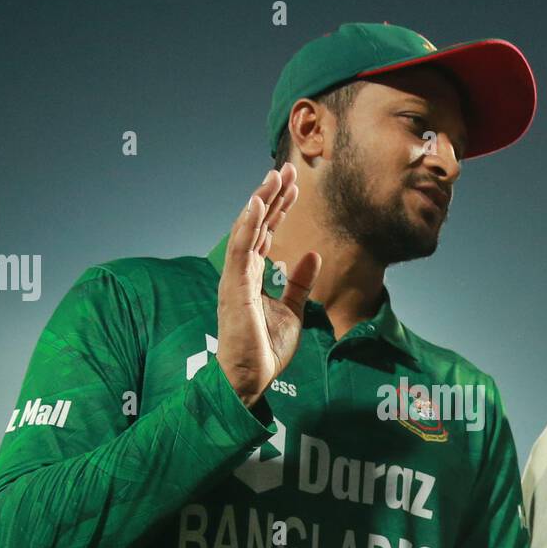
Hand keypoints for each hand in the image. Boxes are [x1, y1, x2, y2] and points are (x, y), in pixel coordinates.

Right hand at [216, 162, 321, 406]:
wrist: (250, 378)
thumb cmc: (265, 350)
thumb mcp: (293, 311)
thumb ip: (298, 283)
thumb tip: (311, 255)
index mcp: (253, 275)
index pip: (266, 232)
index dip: (280, 207)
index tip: (295, 185)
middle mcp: (242, 271)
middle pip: (257, 223)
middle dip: (273, 195)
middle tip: (288, 169)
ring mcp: (236, 277)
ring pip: (248, 228)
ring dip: (261, 200)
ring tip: (275, 175)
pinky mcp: (234, 286)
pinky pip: (240, 248)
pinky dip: (247, 223)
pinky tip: (257, 201)